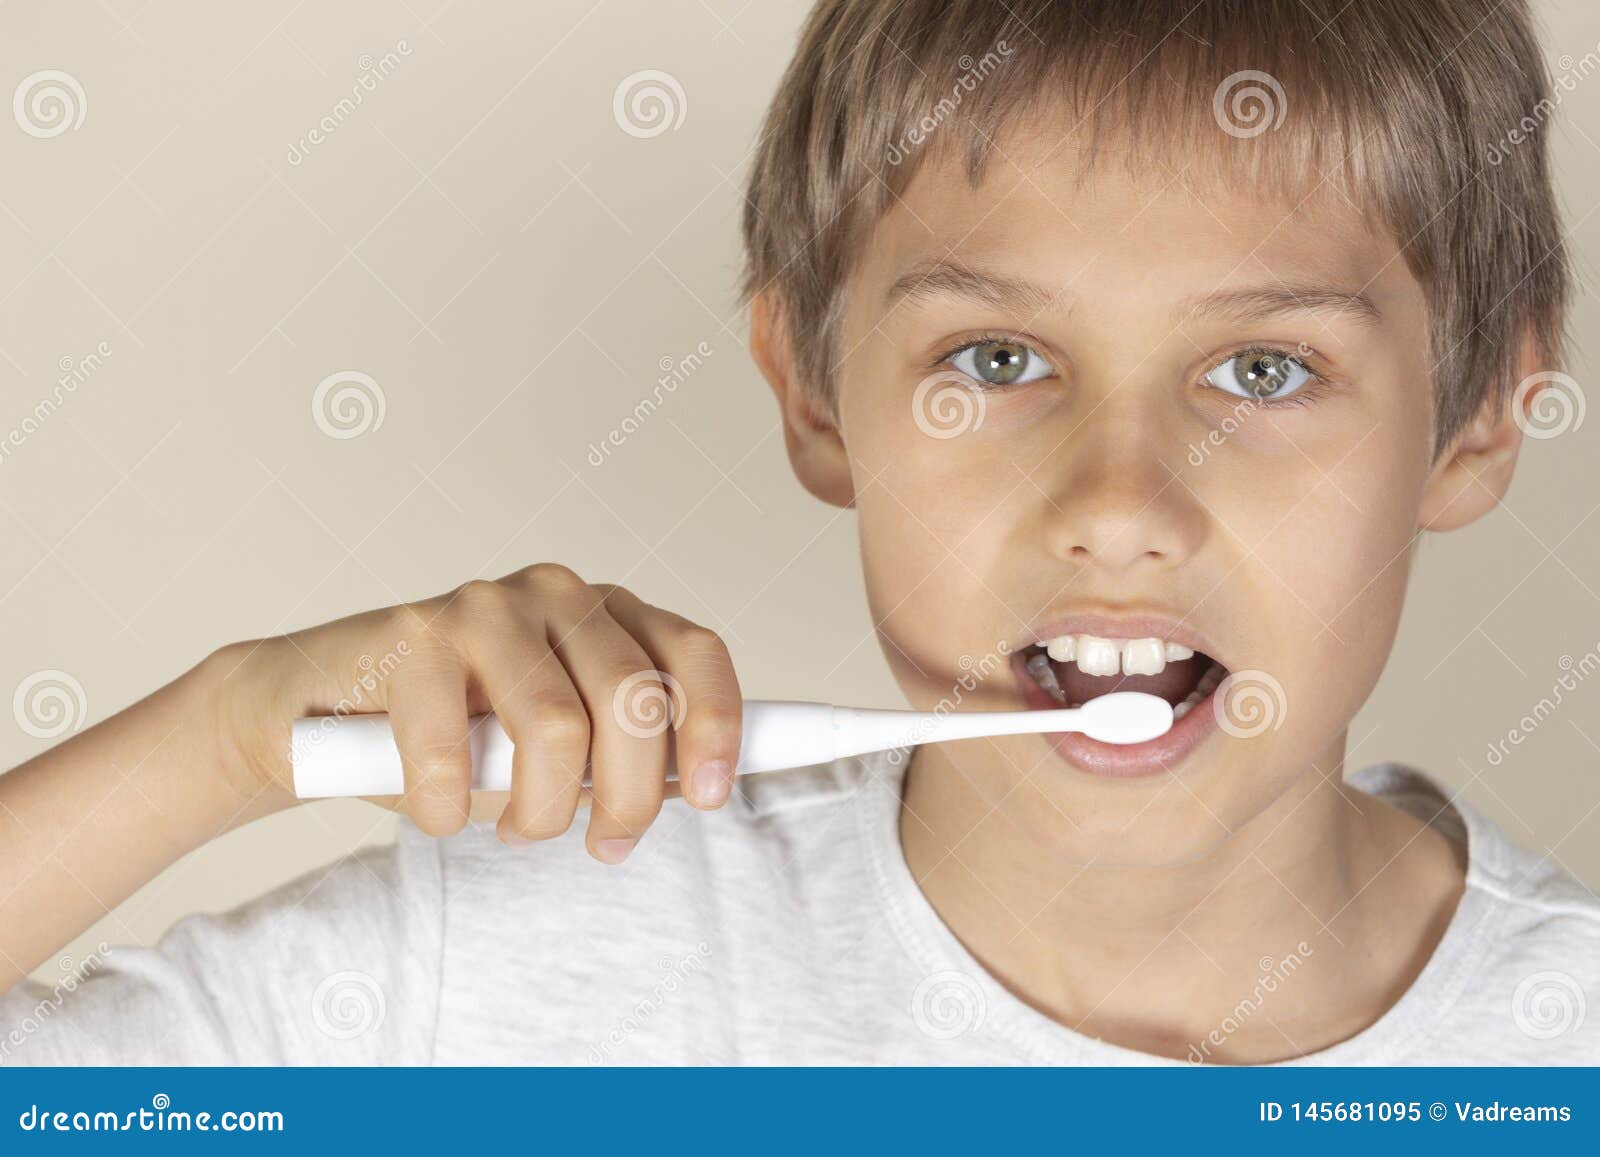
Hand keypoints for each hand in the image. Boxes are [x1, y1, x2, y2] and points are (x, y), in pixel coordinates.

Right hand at [211, 565, 741, 861]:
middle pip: (635, 699)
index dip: (717, 724)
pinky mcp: (413, 634)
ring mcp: (486, 607)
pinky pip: (454, 756)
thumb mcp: (555, 747)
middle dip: (631, 797)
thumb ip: (620, 752)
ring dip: (540, 811)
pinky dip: (446, 811)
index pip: (694, 652)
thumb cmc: (449, 733)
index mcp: (608, 612)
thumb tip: (691, 786)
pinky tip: (434, 810)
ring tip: (515, 826)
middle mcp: (557, 593)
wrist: (312, 712)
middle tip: (604, 845)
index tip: (714, 796)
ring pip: (557, 730)